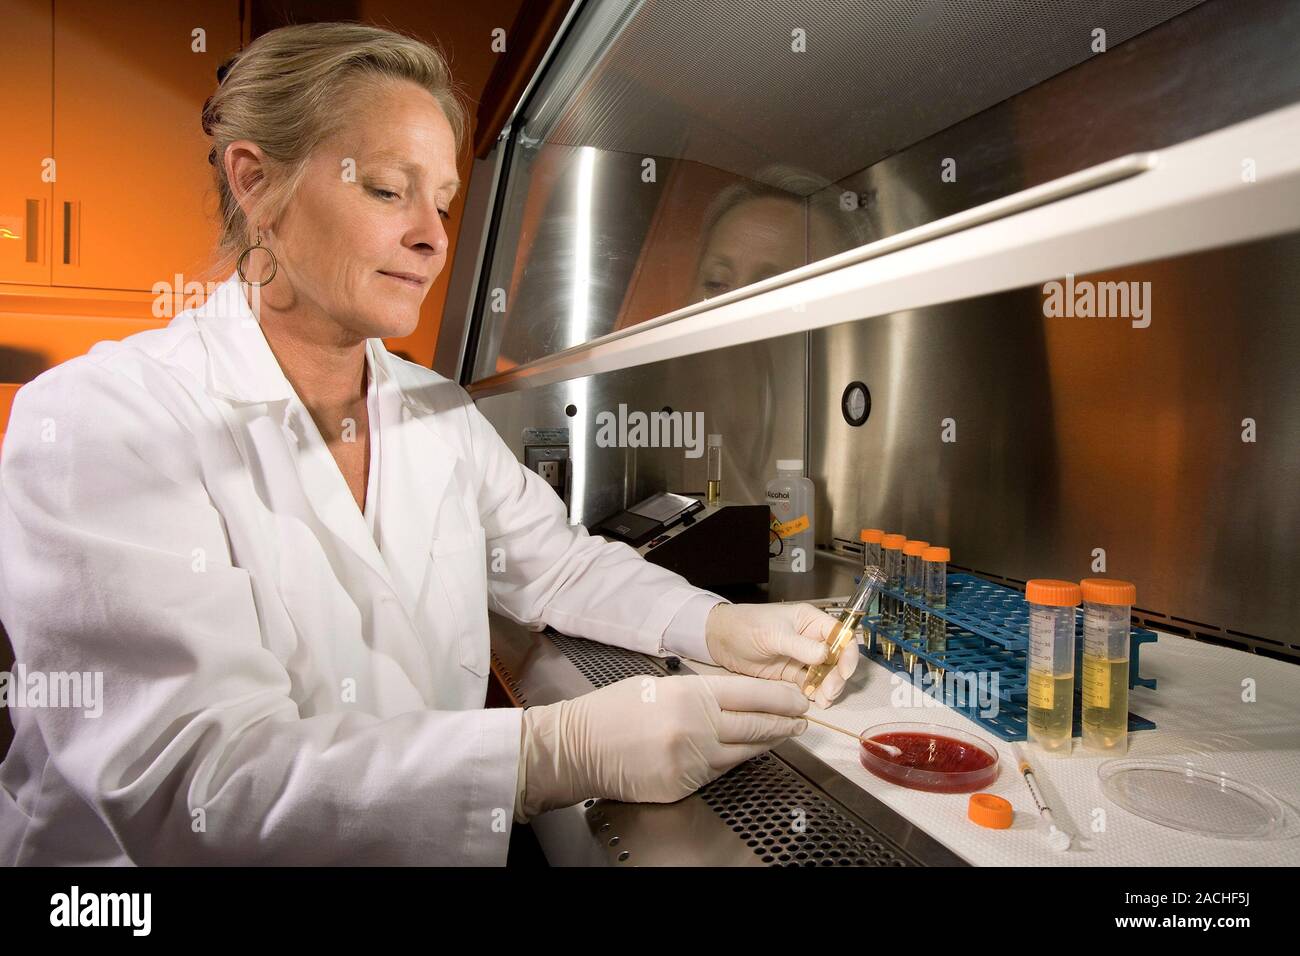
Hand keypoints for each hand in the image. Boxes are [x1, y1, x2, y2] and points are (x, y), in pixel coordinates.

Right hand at [515, 673, 808, 819]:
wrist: (577, 748)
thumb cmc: (611, 711)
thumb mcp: (657, 685)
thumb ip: (697, 693)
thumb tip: (733, 698)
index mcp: (689, 696)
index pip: (751, 694)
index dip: (780, 697)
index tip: (797, 698)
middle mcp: (696, 728)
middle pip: (756, 724)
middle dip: (784, 721)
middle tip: (802, 719)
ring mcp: (692, 760)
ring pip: (744, 751)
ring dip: (768, 742)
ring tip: (784, 735)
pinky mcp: (685, 784)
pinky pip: (721, 770)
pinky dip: (737, 759)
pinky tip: (747, 752)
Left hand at [705, 602, 858, 707]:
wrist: (720, 640)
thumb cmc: (745, 625)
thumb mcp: (773, 634)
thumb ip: (799, 645)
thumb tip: (824, 655)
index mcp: (810, 621)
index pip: (840, 635)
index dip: (848, 653)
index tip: (845, 671)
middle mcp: (811, 639)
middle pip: (837, 658)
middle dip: (838, 676)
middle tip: (830, 691)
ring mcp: (802, 657)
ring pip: (826, 674)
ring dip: (829, 687)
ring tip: (824, 700)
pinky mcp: (792, 674)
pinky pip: (811, 684)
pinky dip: (816, 693)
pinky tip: (815, 700)